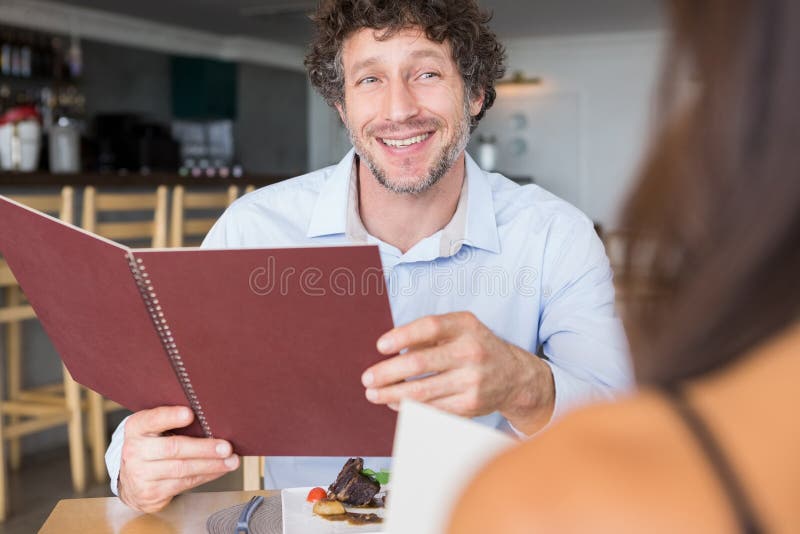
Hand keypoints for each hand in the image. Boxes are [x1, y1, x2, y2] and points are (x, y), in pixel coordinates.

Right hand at [118, 406, 239, 512]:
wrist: (131, 479)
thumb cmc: (152, 446)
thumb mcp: (155, 428)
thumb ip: (173, 420)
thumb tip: (211, 418)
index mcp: (137, 427)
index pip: (153, 419)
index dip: (171, 417)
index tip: (190, 414)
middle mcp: (134, 450)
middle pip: (173, 448)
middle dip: (204, 448)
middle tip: (226, 447)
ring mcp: (140, 474)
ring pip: (182, 469)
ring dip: (211, 465)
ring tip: (230, 461)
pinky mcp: (150, 493)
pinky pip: (184, 484)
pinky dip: (206, 476)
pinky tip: (218, 470)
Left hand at [362, 312, 554, 433]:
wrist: (514, 376)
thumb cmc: (476, 347)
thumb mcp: (460, 329)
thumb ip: (428, 335)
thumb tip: (389, 350)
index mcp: (466, 325)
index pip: (430, 327)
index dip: (402, 336)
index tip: (380, 346)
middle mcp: (471, 351)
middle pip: (420, 363)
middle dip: (387, 373)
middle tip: (367, 378)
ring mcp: (472, 380)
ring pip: (422, 391)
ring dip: (392, 394)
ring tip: (373, 394)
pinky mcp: (470, 405)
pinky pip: (432, 408)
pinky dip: (408, 407)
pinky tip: (394, 402)